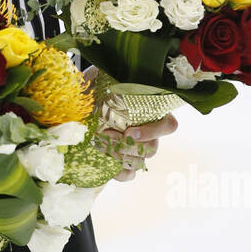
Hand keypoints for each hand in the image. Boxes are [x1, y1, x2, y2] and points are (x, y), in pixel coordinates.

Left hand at [82, 65, 178, 181]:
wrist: (81, 107)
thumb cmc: (96, 90)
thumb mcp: (100, 79)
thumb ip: (102, 76)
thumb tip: (95, 76)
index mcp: (152, 112)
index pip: (169, 126)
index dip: (153, 132)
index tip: (129, 132)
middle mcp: (149, 132)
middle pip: (152, 148)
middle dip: (128, 146)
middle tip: (107, 137)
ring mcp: (138, 149)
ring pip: (140, 161)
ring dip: (120, 157)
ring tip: (101, 145)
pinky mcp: (124, 162)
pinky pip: (129, 175)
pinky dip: (119, 173)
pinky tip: (107, 165)